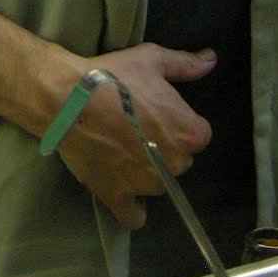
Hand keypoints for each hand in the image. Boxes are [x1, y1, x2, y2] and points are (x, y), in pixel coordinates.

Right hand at [54, 43, 215, 228]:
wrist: (67, 99)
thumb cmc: (112, 77)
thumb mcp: (152, 60)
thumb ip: (185, 64)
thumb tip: (211, 60)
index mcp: (188, 132)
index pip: (198, 134)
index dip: (179, 122)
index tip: (159, 113)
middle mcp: (173, 163)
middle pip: (179, 160)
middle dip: (164, 147)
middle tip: (138, 128)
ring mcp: (146, 184)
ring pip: (158, 184)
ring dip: (147, 171)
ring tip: (122, 150)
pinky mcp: (118, 197)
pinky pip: (135, 216)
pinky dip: (132, 208)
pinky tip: (124, 189)